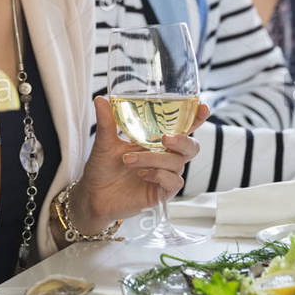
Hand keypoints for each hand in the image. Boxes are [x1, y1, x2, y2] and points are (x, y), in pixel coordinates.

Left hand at [71, 96, 209, 229]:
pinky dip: (159, 175)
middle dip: (182, 140)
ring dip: (153, 159)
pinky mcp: (162, 192)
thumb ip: (107, 122)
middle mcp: (164, 157)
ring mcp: (165, 175)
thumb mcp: (104, 142)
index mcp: (155, 142)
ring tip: (128, 160)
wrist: (92, 195)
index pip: (182, 129)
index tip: (202, 107)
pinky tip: (142, 174)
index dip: (196, 119)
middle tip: (165, 138)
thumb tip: (100, 99)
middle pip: (191, 146)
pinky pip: (174, 182)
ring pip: (177, 163)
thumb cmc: (102, 168)